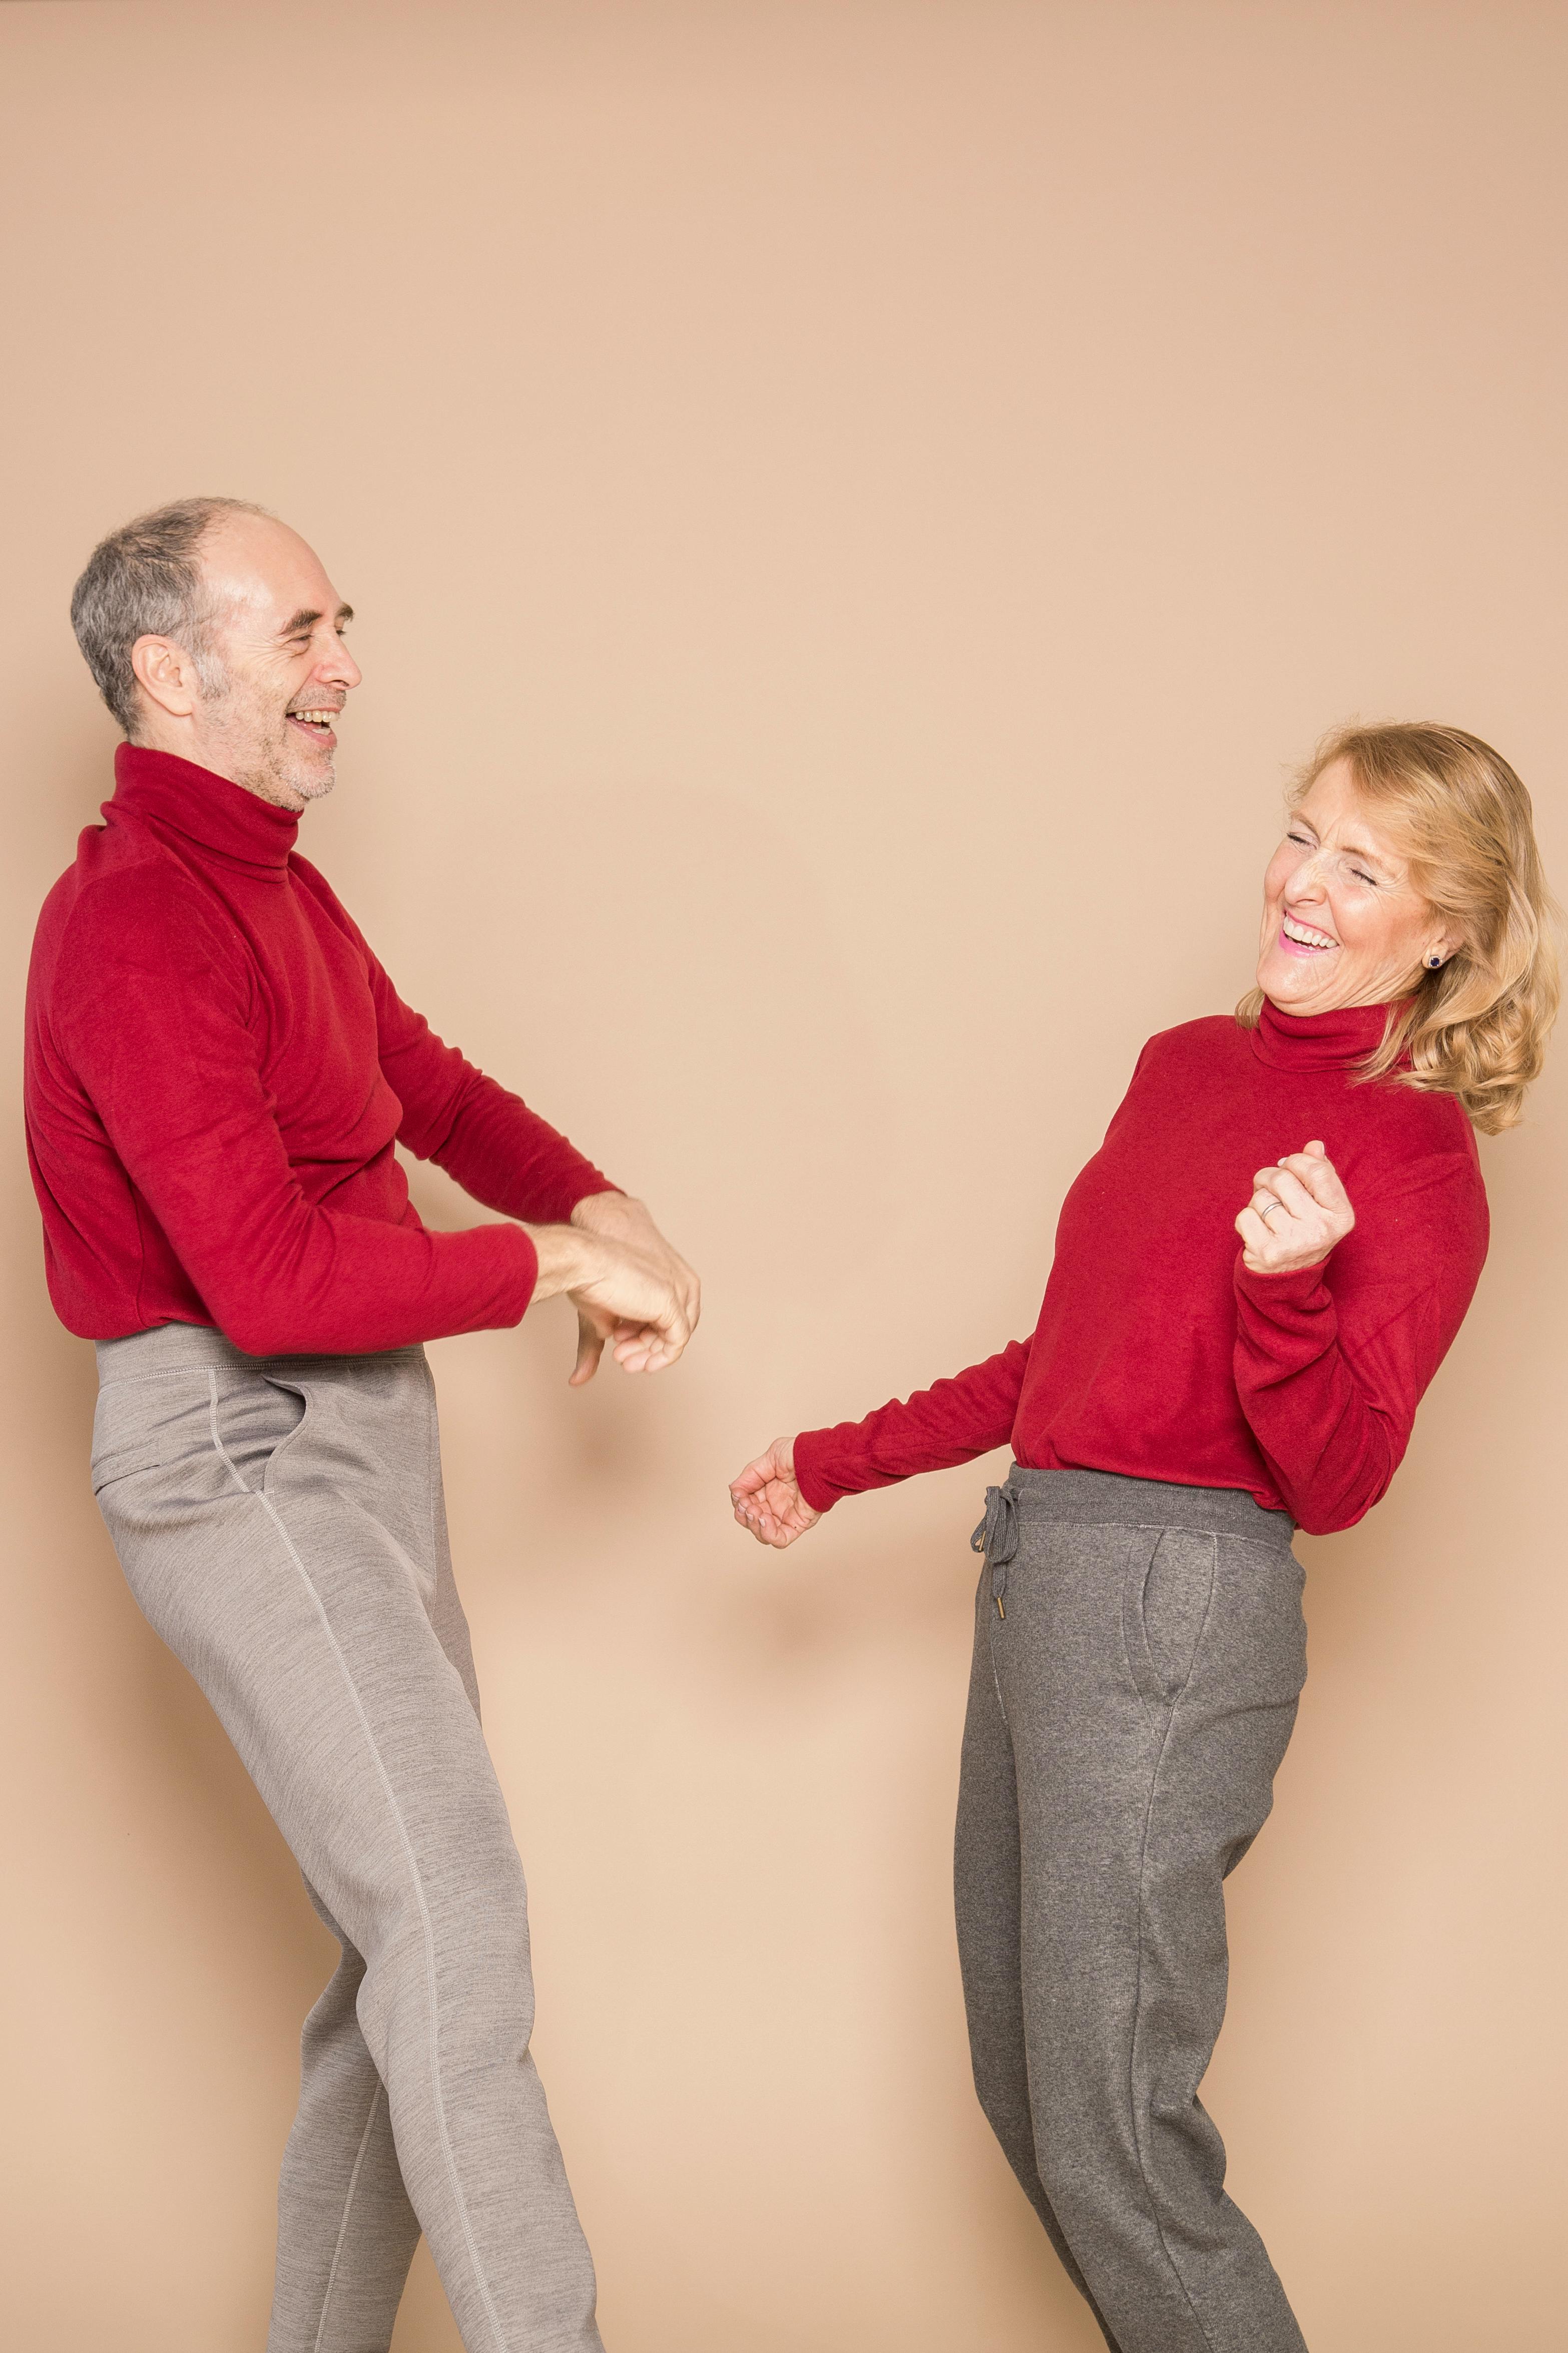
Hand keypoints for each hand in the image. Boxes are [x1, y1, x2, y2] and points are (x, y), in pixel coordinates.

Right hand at [525, 1204, 698, 1384]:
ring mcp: (677, 1290)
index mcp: (663, 1278)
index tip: (620, 1349)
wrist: (583, 1260)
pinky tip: (645, 1363)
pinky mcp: (672, 1303)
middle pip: (672, 1325)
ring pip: (676, 1335)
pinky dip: (663, 1357)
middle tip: (624, 1361)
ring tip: (624, 1360)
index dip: (644, 1338)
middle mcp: (676, 1281)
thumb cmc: (587, 1278)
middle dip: (647, 1348)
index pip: (666, 1315)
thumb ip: (599, 1345)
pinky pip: (678, 1340)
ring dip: (650, 1355)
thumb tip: (580, 1378)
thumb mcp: (599, 1317)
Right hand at [729, 1437, 821, 1549]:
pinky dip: (768, 1534)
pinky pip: (780, 1539)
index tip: (738, 1495)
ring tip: (755, 1511)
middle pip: (752, 1521)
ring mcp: (787, 1515)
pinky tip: (765, 1519)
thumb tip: (734, 1490)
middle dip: (744, 1515)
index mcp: (768, 1490)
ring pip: (763, 1533)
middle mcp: (776, 1504)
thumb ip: (750, 1476)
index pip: (746, 1504)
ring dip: (754, 1525)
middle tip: (746, 1505)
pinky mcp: (798, 1524)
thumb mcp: (769, 1459)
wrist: (821, 1458)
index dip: (739, 1503)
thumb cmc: (801, 1453)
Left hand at [1235, 1138, 1354, 1273]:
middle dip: (1270, 1179)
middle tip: (1274, 1193)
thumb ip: (1320, 1173)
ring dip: (1259, 1202)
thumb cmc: (1303, 1231)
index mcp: (1341, 1216)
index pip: (1316, 1170)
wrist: (1288, 1280)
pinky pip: (1245, 1216)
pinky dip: (1246, 1220)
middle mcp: (1321, 1230)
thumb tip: (1315, 1145)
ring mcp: (1294, 1243)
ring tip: (1270, 1219)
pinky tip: (1259, 1233)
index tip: (1290, 1168)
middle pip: (1282, 1178)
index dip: (1297, 1162)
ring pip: (1261, 1197)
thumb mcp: (1320, 1204)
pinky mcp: (1267, 1253)